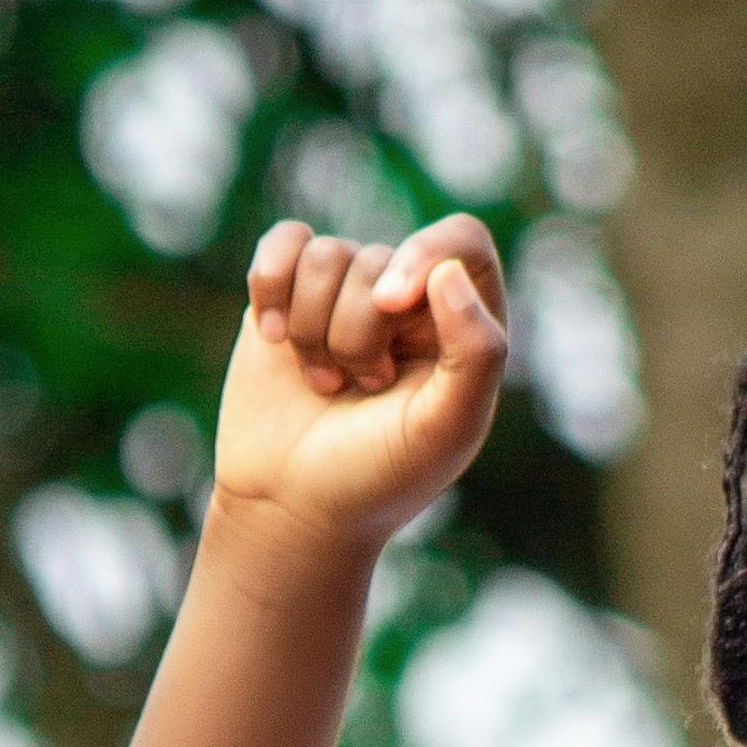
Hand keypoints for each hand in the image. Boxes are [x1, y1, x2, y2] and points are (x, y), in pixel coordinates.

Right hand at [210, 213, 508, 569]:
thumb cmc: (379, 474)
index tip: (392, 304)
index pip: (460, 241)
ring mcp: (346, 293)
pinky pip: (284, 243)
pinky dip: (270, 284)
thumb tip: (448, 271)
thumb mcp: (445, 428)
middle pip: (379, 259)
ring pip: (325, 256)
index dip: (422, 256)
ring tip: (325, 384)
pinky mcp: (289, 293)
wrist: (293, 505)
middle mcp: (408, 299)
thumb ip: (476, 353)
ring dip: (313, 330)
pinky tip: (273, 337)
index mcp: (463, 322)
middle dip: (357, 332)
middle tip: (362, 389)